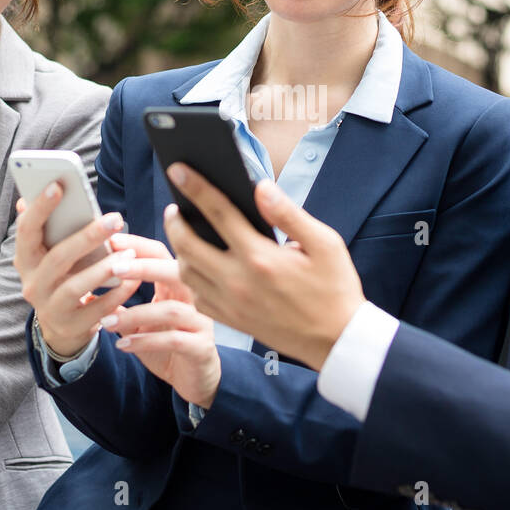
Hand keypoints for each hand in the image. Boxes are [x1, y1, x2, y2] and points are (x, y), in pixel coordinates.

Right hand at [14, 183, 140, 356]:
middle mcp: (33, 284)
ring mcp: (50, 307)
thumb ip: (45, 229)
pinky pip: (98, 309)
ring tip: (129, 253)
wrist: (60, 326)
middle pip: (57, 258)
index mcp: (26, 259)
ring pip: (76, 286)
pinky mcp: (72, 326)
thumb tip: (26, 198)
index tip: (58, 185)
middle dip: (87, 237)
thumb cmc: (61, 276)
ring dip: (104, 269)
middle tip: (115, 219)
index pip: (26, 231)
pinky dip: (117, 294)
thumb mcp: (48, 254)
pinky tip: (135, 278)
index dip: (40, 209)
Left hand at [103, 233, 216, 405]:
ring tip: (107, 321)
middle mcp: (194, 299)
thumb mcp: (140, 324)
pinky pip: (174, 340)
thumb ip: (120, 307)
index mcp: (178, 287)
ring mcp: (201, 323)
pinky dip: (146, 341)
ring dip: (136, 313)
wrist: (195, 379)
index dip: (138, 246)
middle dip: (145, 267)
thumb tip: (85, 292)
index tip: (111, 241)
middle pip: (176, 272)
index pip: (162, 255)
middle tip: (115, 267)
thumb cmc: (168, 346)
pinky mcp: (201, 348)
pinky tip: (123, 345)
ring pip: (172, 309)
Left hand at [162, 165, 364, 369]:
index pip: (218, 212)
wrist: (335, 340)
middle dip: (174, 220)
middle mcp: (238, 281)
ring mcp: (231, 303)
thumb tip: (261, 187)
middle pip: (187, 244)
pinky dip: (191, 278)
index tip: (177, 169)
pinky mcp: (231, 320)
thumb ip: (289, 214)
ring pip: (186, 272)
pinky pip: (197, 296)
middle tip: (175, 206)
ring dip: (179, 249)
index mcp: (261, 257)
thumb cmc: (334, 288)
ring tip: (184, 232)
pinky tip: (199, 265)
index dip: (195, 187)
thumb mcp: (325, 244)